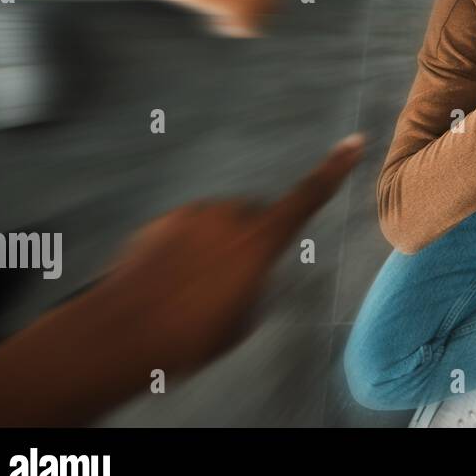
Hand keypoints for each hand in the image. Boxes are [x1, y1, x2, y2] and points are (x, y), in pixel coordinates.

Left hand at [97, 134, 363, 377]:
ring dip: (213, 249)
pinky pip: (186, 231)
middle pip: (254, 218)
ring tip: (192, 292)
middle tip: (230, 286)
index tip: (354, 142)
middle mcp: (229, 216)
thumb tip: (250, 271)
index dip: (334, 169)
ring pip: (217, 225)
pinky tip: (169, 283)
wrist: (121, 332)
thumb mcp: (243, 318)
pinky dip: (184, 251)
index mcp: (260, 239)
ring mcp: (192, 215)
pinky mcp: (161, 221)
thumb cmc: (189, 333)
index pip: (308, 197)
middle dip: (249, 241)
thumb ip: (257, 282)